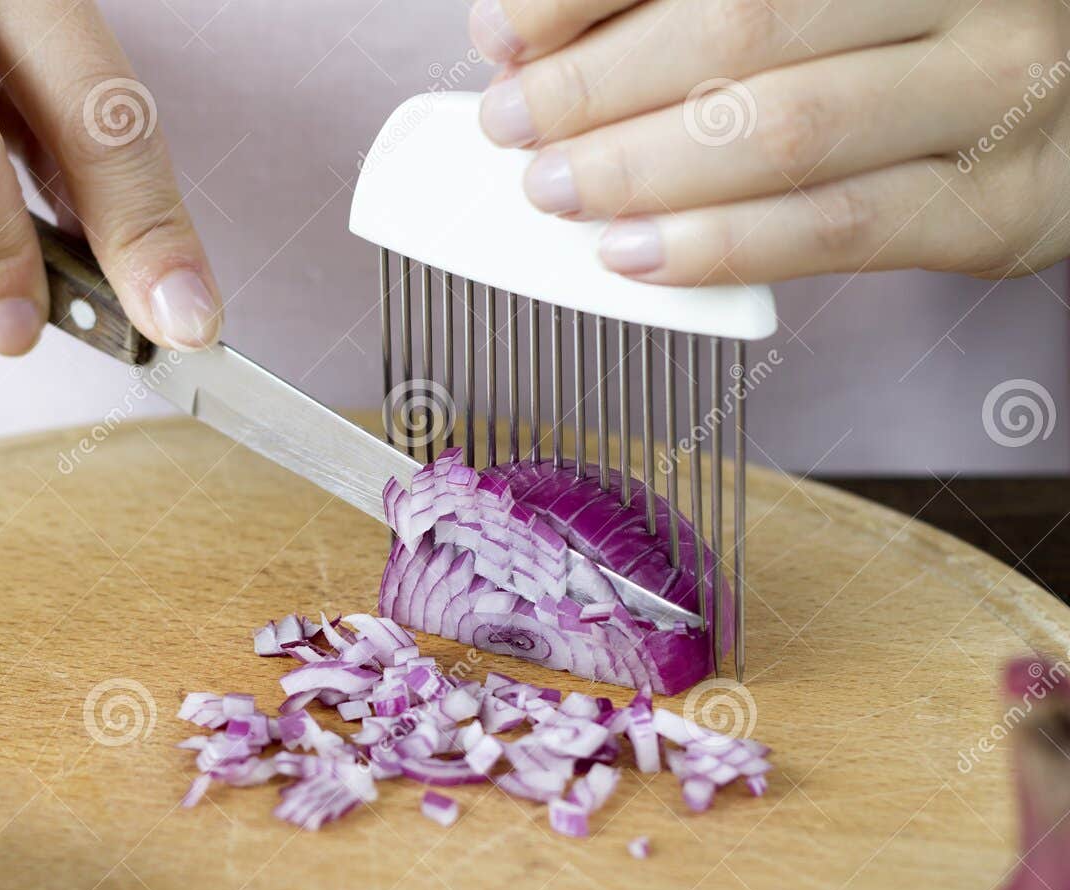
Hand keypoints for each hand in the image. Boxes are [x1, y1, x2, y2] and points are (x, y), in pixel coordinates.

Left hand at [469, 0, 1069, 284]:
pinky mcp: (995, 208)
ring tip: (553, 191)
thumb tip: (531, 40)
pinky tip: (633, 257)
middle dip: (598, 84)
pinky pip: (836, 231)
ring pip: (786, 130)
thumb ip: (697, 3)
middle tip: (513, 125)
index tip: (501, 31)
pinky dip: (720, 247)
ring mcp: (993, 92)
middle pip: (743, 24)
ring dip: (643, 169)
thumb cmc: (911, 39)